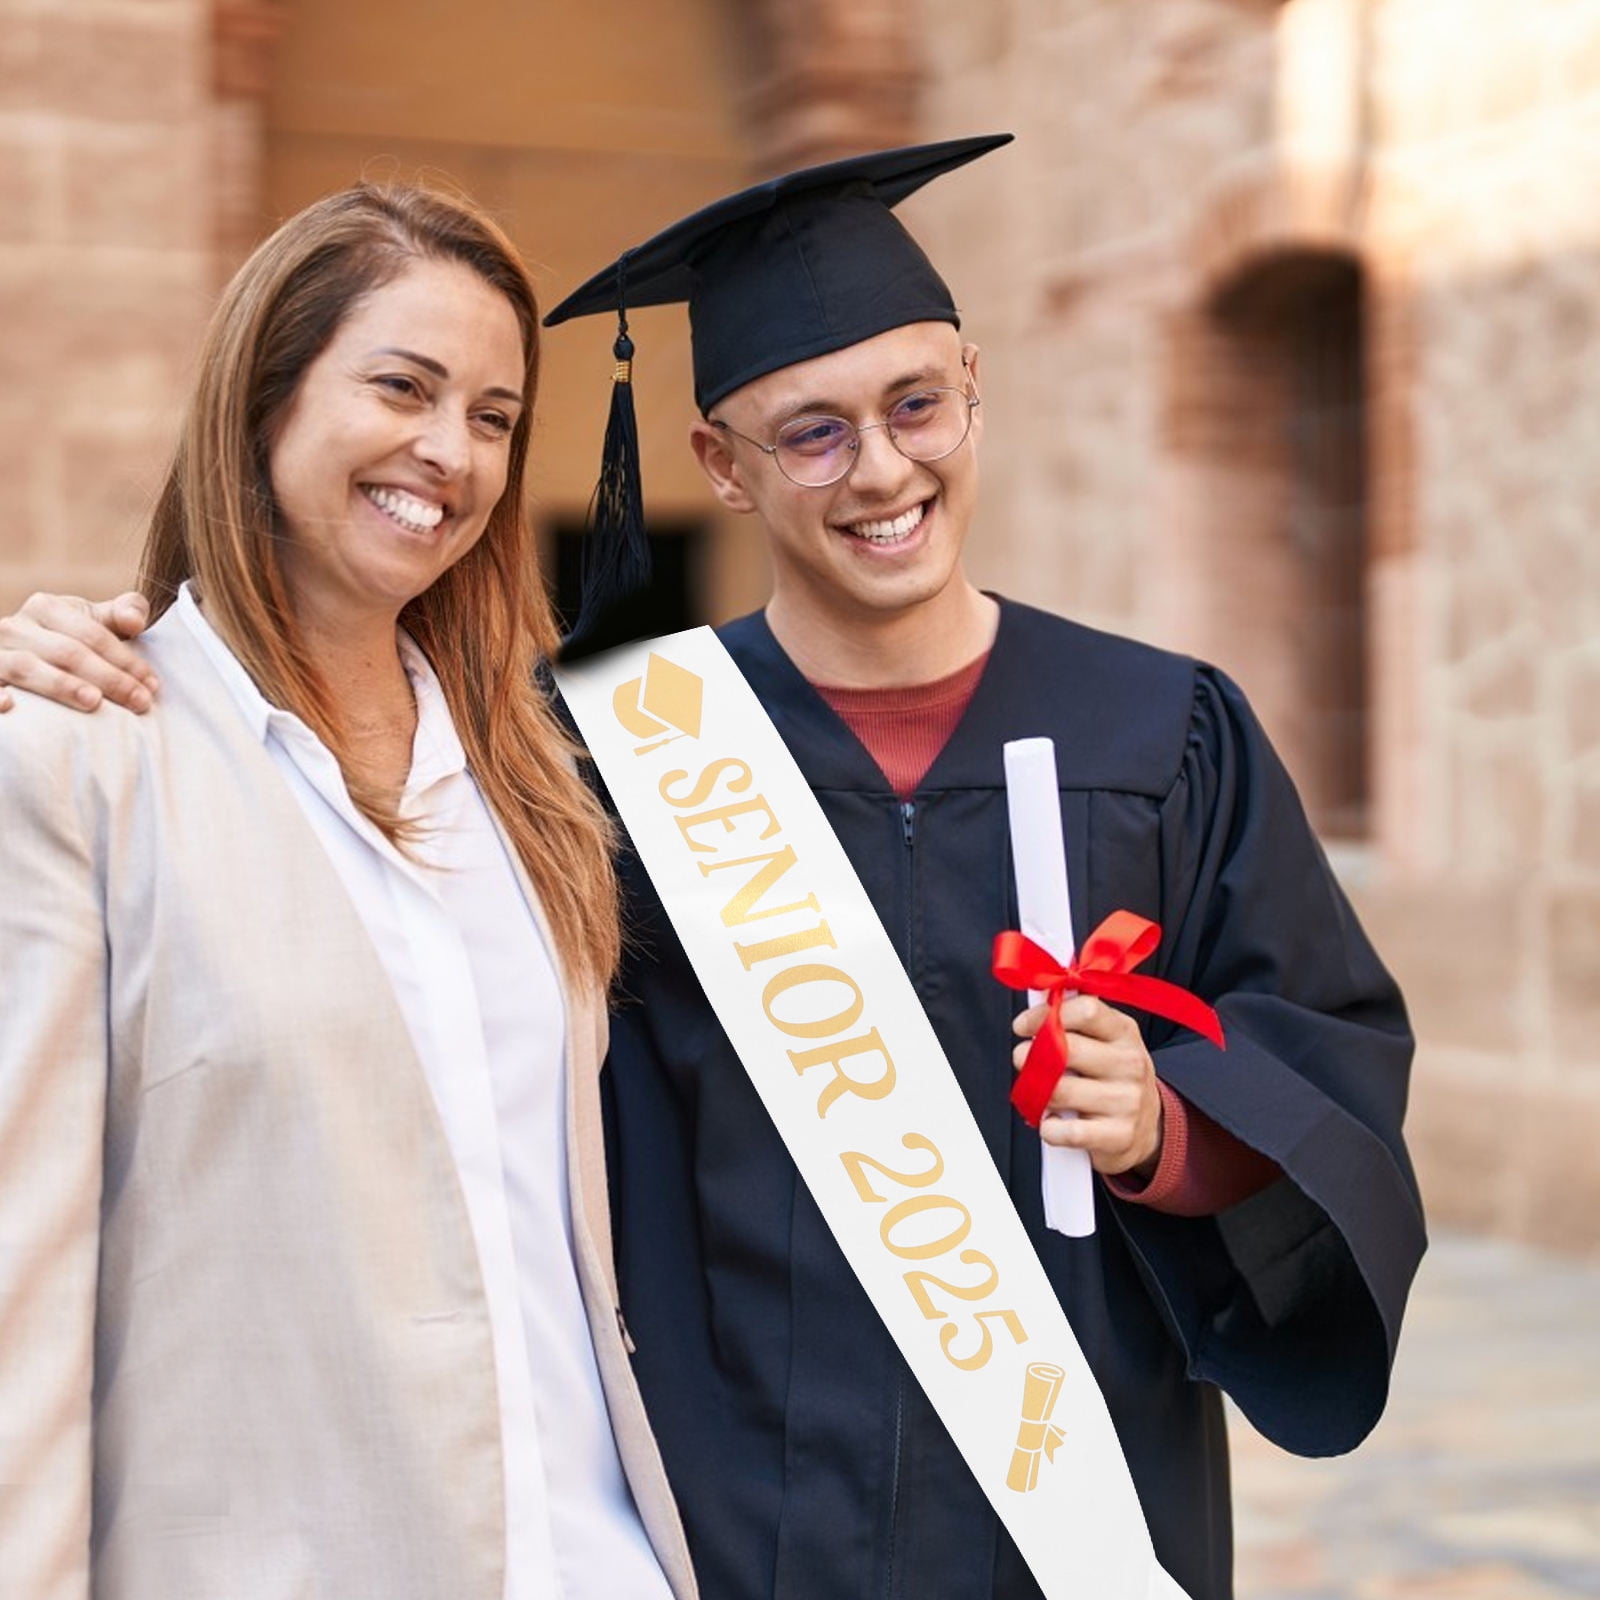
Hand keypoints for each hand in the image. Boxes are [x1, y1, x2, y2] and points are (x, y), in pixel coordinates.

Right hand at [0, 592, 157, 713]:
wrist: (19, 653)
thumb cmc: (67, 640)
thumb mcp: (92, 621)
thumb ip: (121, 615)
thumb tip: (136, 621)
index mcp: (46, 608)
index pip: (92, 634)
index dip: (125, 659)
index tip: (152, 685)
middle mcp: (15, 627)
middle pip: (66, 652)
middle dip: (108, 678)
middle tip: (140, 702)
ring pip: (26, 667)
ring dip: (61, 685)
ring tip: (94, 702)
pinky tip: (11, 707)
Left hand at [1012, 996, 1162, 1178]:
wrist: (1150, 1126)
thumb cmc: (1114, 1076)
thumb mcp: (1107, 1039)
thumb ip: (1074, 1019)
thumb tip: (1038, 997)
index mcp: (1124, 1032)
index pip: (1086, 1010)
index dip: (1044, 1015)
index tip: (1022, 1026)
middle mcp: (1130, 1063)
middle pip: (1067, 1050)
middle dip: (1031, 1055)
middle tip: (1021, 1059)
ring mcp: (1127, 1101)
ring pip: (1059, 1091)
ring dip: (1036, 1093)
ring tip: (1038, 1093)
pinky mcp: (1119, 1135)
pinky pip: (1066, 1131)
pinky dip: (1048, 1128)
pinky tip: (1052, 1122)